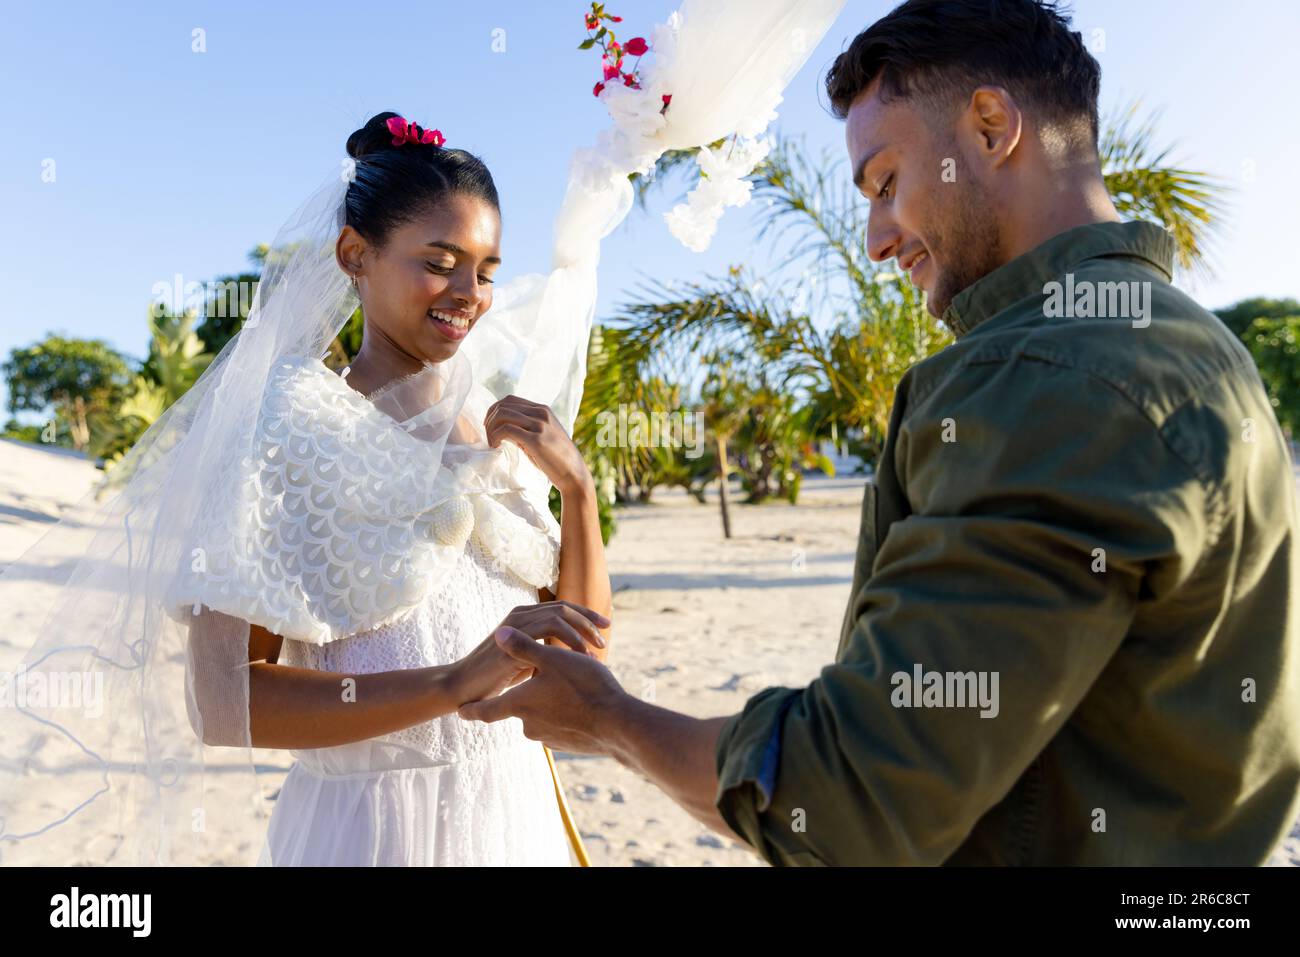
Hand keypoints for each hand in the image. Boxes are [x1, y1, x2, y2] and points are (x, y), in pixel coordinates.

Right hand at [448, 600, 610, 705]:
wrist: (464, 689)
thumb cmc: (495, 679)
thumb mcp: (527, 662)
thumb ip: (547, 654)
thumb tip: (577, 660)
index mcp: (524, 617)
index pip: (561, 608)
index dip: (585, 616)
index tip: (604, 627)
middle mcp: (520, 615)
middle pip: (564, 607)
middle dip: (588, 620)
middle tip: (605, 636)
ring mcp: (515, 625)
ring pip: (559, 615)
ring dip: (580, 630)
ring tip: (594, 648)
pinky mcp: (513, 638)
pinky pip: (548, 629)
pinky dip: (567, 640)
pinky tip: (579, 656)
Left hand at [458, 628, 631, 755]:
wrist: (617, 724)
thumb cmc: (584, 687)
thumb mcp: (552, 660)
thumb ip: (523, 647)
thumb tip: (499, 634)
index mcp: (519, 703)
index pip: (486, 711)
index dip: (472, 710)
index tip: (460, 712)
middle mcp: (529, 724)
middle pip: (521, 707)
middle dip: (530, 692)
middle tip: (549, 679)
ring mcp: (548, 737)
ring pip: (542, 714)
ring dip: (551, 702)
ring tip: (574, 687)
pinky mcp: (567, 744)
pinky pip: (559, 724)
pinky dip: (565, 714)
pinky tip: (583, 703)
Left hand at [484, 395, 590, 496]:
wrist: (574, 474)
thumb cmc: (556, 458)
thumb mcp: (541, 436)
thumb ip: (524, 428)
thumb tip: (501, 427)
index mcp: (543, 410)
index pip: (510, 400)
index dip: (494, 411)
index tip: (490, 427)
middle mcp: (541, 413)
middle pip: (503, 405)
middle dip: (489, 420)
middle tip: (488, 437)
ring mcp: (539, 425)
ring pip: (502, 415)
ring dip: (490, 428)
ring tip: (492, 443)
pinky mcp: (536, 440)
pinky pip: (506, 430)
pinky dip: (495, 436)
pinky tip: (496, 447)